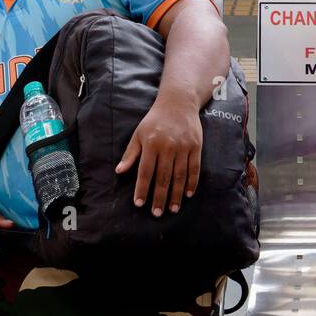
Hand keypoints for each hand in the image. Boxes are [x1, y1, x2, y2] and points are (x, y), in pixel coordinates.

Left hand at [115, 92, 202, 216]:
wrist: (178, 102)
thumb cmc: (155, 120)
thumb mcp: (138, 133)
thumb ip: (130, 154)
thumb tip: (119, 171)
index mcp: (151, 143)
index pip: (145, 171)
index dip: (142, 189)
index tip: (139, 204)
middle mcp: (168, 146)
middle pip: (163, 177)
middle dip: (159, 197)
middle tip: (157, 213)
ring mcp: (183, 147)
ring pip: (179, 175)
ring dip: (176, 194)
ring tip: (172, 209)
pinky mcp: (196, 146)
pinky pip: (194, 168)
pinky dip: (192, 182)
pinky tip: (188, 194)